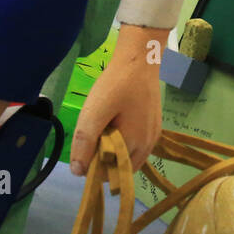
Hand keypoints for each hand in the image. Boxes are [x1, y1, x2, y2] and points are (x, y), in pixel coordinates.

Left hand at [69, 23, 166, 173]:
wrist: (139, 59)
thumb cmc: (116, 85)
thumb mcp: (94, 113)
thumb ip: (85, 142)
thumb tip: (79, 172)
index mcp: (136, 146)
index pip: (111, 174)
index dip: (94, 165)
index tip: (85, 145)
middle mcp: (149, 146)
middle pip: (120, 166)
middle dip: (104, 156)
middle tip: (96, 131)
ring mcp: (153, 136)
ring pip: (128, 156)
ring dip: (113, 149)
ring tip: (104, 126)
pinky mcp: (154, 126)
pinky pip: (135, 145)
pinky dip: (122, 141)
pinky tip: (115, 123)